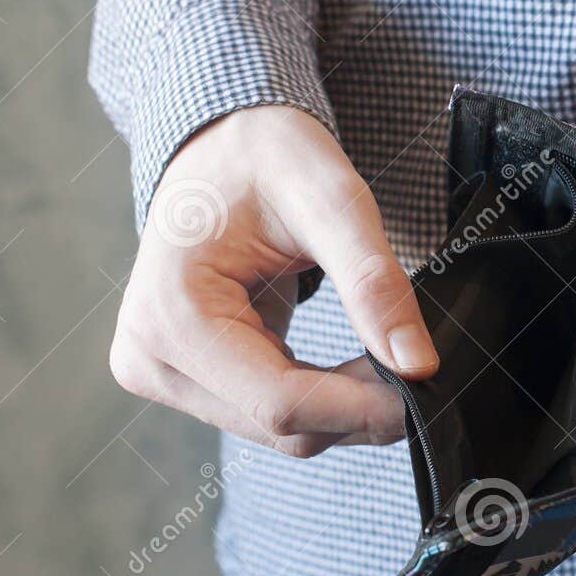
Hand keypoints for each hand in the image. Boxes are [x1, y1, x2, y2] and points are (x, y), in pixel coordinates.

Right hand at [108, 105, 436, 456]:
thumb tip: (417, 365)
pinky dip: (326, 396)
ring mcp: (163, 374)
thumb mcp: (330, 200)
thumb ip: (372, 283)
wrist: (223, 146)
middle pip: (282, 425)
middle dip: (359, 406)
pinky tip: (357, 362)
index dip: (362, 407)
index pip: (280, 401)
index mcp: (170, 313)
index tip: (425, 390)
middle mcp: (150, 356)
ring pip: (282, 429)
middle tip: (417, 364)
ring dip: (345, 405)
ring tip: (387, 351)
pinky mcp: (188, 381)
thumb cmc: (267, 156)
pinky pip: (273, 413)